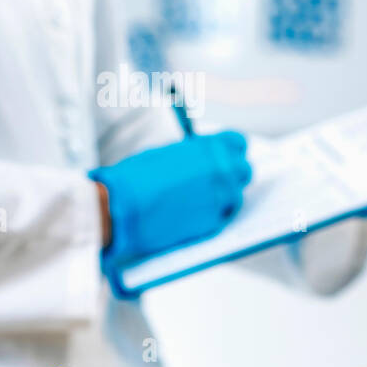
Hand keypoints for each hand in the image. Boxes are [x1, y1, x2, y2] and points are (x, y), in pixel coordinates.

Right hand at [91, 132, 251, 271]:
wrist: (122, 207)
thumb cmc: (136, 176)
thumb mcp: (168, 154)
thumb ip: (193, 156)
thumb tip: (202, 163)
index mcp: (210, 147)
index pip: (238, 143)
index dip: (231, 151)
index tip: (225, 158)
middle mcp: (222, 170)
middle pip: (244, 171)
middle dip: (232, 176)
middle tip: (217, 183)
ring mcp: (220, 198)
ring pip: (236, 198)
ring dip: (224, 199)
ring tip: (202, 202)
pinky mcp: (213, 223)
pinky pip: (222, 218)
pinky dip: (212, 217)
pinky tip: (194, 216)